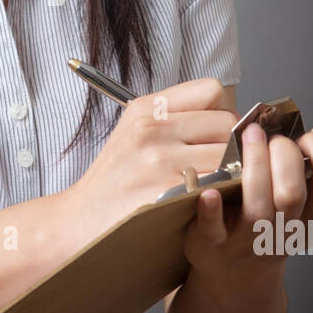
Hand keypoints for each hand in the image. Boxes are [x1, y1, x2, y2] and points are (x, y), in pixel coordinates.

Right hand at [64, 76, 237, 243]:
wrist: (82, 221)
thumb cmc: (116, 180)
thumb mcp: (134, 132)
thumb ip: (176, 117)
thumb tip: (230, 117)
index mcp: (145, 109)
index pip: (212, 90)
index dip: (219, 112)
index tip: (213, 133)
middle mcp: (151, 130)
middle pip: (226, 123)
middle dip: (230, 144)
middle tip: (219, 164)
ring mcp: (160, 162)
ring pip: (231, 156)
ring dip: (231, 173)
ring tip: (213, 185)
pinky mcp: (169, 195)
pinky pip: (221, 186)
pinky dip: (222, 195)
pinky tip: (207, 203)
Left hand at [182, 121, 312, 292]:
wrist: (235, 277)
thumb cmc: (269, 230)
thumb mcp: (307, 211)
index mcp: (312, 220)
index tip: (308, 136)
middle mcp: (284, 233)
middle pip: (292, 194)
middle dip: (285, 156)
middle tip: (274, 138)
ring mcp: (248, 241)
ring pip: (258, 209)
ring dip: (255, 167)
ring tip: (251, 136)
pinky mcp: (214, 243)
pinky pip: (214, 228)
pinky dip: (212, 210)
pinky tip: (209, 193)